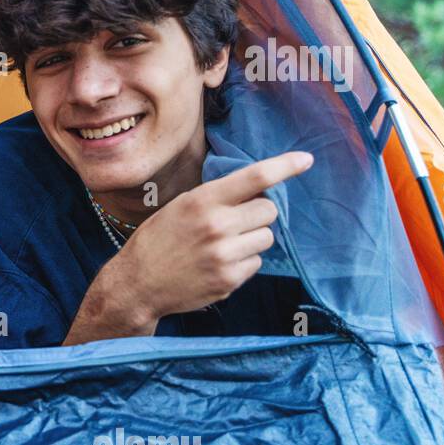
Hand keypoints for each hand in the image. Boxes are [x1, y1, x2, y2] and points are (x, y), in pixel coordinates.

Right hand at [115, 150, 313, 320]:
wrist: (137, 284)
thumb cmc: (157, 240)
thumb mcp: (180, 206)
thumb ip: (216, 197)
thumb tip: (259, 190)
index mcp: (202, 201)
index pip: (254, 177)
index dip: (284, 166)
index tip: (306, 159)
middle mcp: (217, 226)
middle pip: (269, 210)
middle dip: (258, 214)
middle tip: (235, 221)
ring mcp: (225, 255)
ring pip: (267, 238)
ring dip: (252, 239)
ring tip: (223, 245)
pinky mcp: (230, 280)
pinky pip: (256, 263)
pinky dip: (243, 262)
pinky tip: (218, 264)